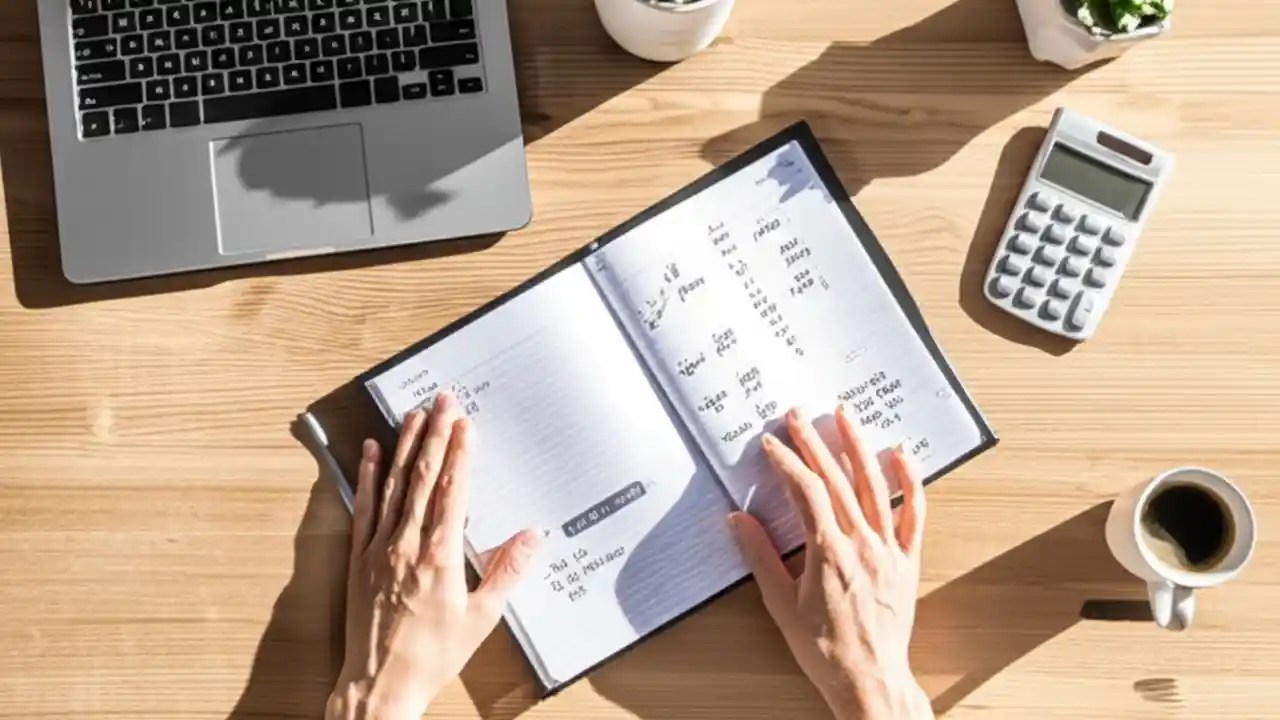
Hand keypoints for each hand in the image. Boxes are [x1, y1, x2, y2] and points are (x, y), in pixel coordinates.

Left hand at [327, 393, 541, 719]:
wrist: (380, 684)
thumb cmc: (432, 655)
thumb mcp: (482, 618)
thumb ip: (507, 572)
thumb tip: (532, 536)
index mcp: (440, 557)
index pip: (453, 492)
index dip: (460, 454)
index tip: (466, 424)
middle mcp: (406, 546)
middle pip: (424, 478)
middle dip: (436, 435)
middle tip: (443, 401)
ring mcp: (378, 549)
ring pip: (394, 486)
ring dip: (406, 447)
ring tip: (414, 414)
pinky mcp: (358, 559)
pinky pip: (364, 508)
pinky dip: (368, 477)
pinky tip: (373, 452)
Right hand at [730, 406, 932, 719]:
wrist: (869, 679)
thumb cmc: (824, 649)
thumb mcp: (780, 604)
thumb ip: (760, 557)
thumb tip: (739, 521)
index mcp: (828, 552)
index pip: (805, 491)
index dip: (786, 461)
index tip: (771, 443)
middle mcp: (861, 543)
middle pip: (836, 479)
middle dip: (813, 443)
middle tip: (797, 416)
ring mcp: (888, 549)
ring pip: (874, 486)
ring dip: (858, 446)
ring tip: (844, 416)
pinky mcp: (907, 560)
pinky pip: (914, 514)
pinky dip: (910, 482)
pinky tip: (901, 456)